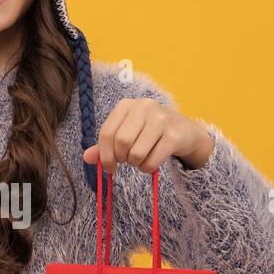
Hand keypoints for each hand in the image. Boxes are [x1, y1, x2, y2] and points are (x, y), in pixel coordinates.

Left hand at [83, 98, 211, 173]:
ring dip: (136, 164)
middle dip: (122, 158)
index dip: (105, 155)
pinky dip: (148, 168)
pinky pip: (152, 160)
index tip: (110, 167)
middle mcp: (144, 106)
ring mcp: (161, 119)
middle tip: (128, 161)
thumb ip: (106, 144)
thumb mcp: (127, 133)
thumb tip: (86, 158)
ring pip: (136, 153)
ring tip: (141, 161)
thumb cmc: (151, 133)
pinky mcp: (174, 135)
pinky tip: (150, 164)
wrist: (187, 133)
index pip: (106, 132)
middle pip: (121, 142)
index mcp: (127, 105)